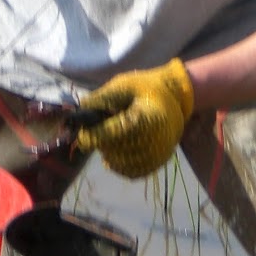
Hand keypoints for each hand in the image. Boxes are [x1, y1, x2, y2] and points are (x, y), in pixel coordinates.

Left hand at [75, 58, 194, 177]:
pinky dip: (119, 162)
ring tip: (114, 134)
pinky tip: (120, 147)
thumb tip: (79, 112)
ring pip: (117, 163)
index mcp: (143, 120)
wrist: (176, 99)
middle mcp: (151, 142)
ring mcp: (155, 156)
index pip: (108, 136)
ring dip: (108, 151)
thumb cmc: (147, 88)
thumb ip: (102, 98)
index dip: (91, 136)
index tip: (82, 132)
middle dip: (101, 140)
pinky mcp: (156, 164)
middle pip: (111, 150)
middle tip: (103, 126)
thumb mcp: (124, 85)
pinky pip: (128, 171)